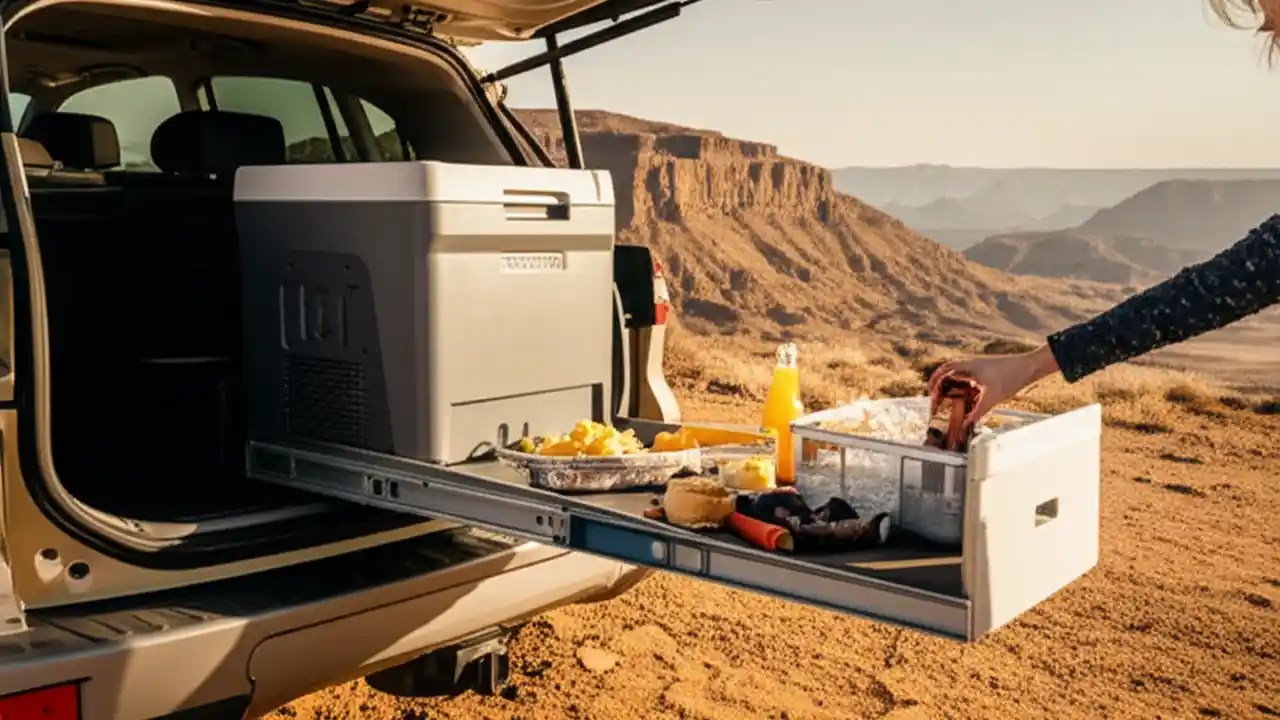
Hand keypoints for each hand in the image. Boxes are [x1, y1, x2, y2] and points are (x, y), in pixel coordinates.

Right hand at [927, 344, 1061, 424]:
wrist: (1030, 367)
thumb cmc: (1012, 376)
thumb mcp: (992, 397)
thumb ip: (978, 412)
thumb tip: (967, 425)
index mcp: (969, 366)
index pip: (944, 371)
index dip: (935, 382)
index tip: (930, 394)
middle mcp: (972, 365)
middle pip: (949, 371)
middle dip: (939, 383)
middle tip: (934, 395)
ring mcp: (980, 367)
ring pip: (960, 375)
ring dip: (952, 384)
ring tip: (947, 397)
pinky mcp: (988, 372)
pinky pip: (970, 379)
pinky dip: (964, 387)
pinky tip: (967, 398)